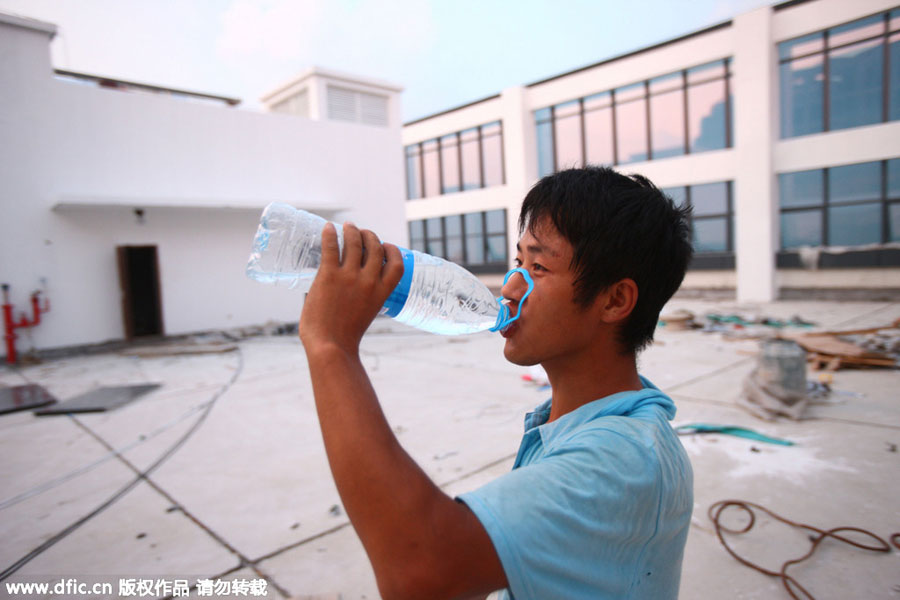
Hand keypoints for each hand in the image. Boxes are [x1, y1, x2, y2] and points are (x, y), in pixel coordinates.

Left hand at [299, 222, 403, 354]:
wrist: (330, 347)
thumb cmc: (343, 337)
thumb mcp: (366, 314)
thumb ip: (363, 298)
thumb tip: (346, 289)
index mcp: (382, 293)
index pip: (396, 264)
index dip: (392, 250)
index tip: (385, 246)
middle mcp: (368, 281)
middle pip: (375, 247)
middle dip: (370, 236)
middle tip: (361, 232)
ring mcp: (349, 277)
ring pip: (355, 243)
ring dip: (352, 230)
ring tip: (347, 226)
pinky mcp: (328, 276)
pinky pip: (331, 247)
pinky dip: (330, 234)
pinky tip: (328, 227)